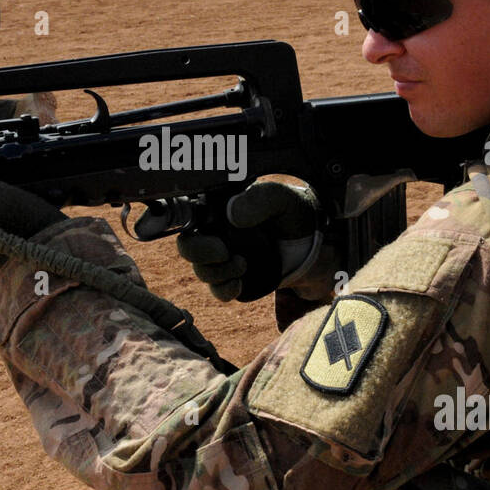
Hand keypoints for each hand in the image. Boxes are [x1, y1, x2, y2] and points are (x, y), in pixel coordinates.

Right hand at [176, 181, 321, 301]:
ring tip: (244, 264)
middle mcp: (216, 233)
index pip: (186, 214)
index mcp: (219, 208)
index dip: (175, 222)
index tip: (188, 229)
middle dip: (200, 253)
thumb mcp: (282, 199)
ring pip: (202, 271)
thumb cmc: (294, 215)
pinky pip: (217, 290)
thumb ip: (260, 199)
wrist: (314, 245)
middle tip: (224, 252)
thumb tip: (233, 214)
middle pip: (187, 246)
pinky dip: (224, 290)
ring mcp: (224, 258)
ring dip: (219, 272)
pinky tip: (239, 282)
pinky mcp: (234, 278)